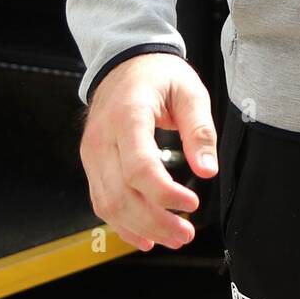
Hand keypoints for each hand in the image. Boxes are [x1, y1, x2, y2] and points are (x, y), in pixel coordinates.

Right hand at [79, 53, 217, 251]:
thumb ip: (200, 130)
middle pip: (121, 194)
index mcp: (128, 115)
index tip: (191, 203)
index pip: (139, 167)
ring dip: (140, 228)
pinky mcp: (91, 162)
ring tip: (173, 237)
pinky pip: (101, 201)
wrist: (124, 61)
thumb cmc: (158, 74)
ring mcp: (92, 152)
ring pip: (108, 204)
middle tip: (186, 233)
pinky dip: (122, 224)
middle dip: (155, 222)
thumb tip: (208, 170)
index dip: (164, 194)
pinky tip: (145, 237)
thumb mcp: (189, 90)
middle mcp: (103, 137)